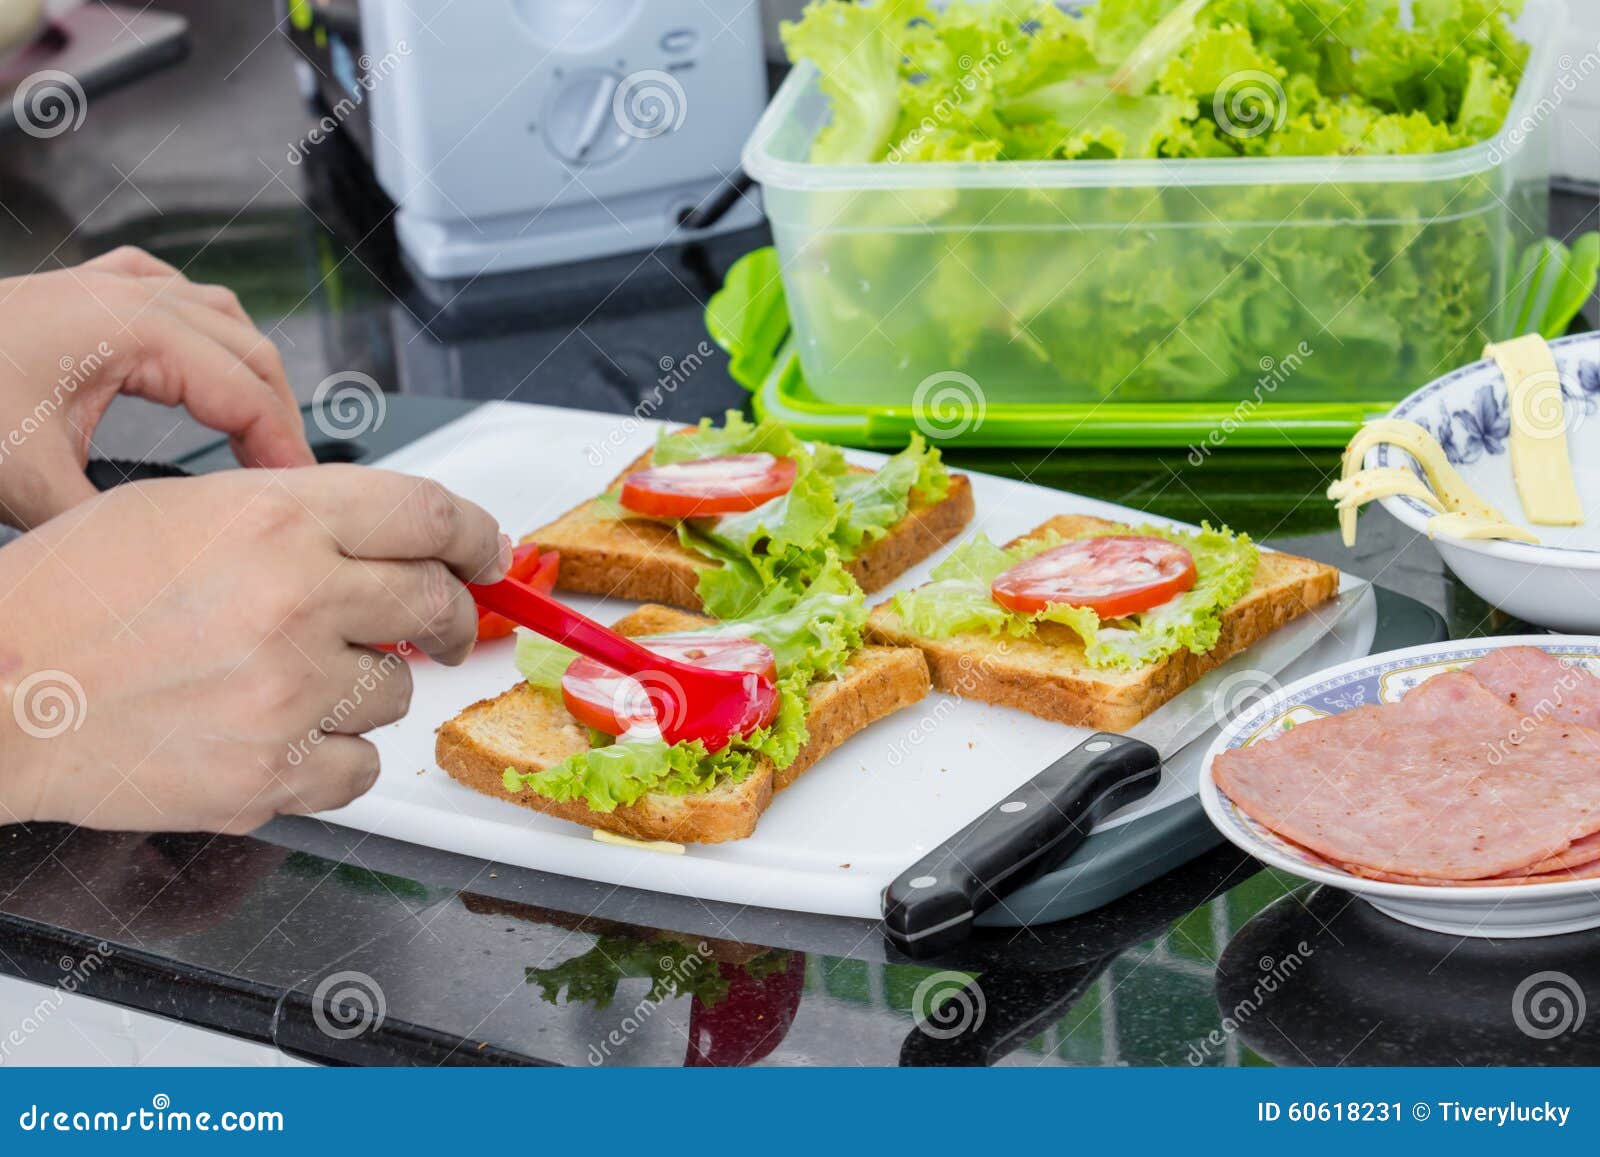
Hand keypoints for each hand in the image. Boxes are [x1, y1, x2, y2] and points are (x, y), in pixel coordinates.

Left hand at [0, 247, 314, 529]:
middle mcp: (128, 295)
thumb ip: (113, 527)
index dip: (284, 448)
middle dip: (280, 415)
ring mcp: (101, 285)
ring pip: (217, 314)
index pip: (246, 392)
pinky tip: (197, 352)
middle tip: (290, 477)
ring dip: (247, 369)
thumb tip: (166, 564)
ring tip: (258, 427)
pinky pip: (167, 291)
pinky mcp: (75, 291)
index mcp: (132, 330)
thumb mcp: (28, 486)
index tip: (302, 494)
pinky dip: (200, 326)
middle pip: (249, 350)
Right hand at [0, 465, 511, 833]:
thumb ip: (297, 515)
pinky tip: (285, 733)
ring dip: (371, 687)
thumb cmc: (68, 597)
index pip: (432, 516)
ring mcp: (288, 694)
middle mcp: (297, 601)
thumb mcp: (184, 507)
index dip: (478, 536)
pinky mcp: (270, 774)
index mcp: (278, 520)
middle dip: (450, 617)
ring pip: (400, 693)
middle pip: (436, 605)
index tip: (489, 555)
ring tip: (293, 679)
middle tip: (440, 628)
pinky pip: (362, 768)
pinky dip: (338, 755)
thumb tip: (385, 541)